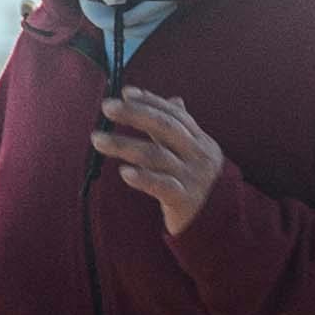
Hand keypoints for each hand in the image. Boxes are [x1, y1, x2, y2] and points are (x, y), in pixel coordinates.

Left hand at [93, 88, 229, 235]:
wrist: (217, 222)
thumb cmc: (197, 183)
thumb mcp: (194, 154)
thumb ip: (181, 129)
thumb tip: (174, 98)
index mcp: (201, 141)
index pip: (175, 115)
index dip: (151, 101)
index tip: (127, 92)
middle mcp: (199, 156)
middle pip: (165, 128)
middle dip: (135, 114)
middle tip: (107, 106)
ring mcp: (192, 177)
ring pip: (156, 155)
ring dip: (124, 145)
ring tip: (97, 139)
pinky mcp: (184, 200)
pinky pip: (161, 186)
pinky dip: (142, 178)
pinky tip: (124, 173)